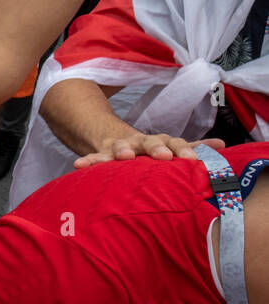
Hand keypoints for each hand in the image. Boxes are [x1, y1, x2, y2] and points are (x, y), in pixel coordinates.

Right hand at [73, 134, 224, 168]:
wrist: (113, 138)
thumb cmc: (148, 151)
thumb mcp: (170, 148)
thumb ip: (193, 149)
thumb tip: (222, 145)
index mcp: (160, 143)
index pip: (174, 143)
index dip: (183, 149)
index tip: (192, 158)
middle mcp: (141, 142)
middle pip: (150, 142)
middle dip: (156, 149)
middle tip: (163, 156)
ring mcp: (120, 147)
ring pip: (121, 147)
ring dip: (122, 150)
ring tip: (123, 155)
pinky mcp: (101, 154)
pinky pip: (93, 157)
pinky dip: (88, 161)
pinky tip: (79, 165)